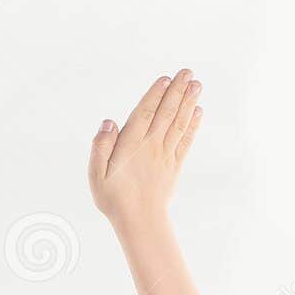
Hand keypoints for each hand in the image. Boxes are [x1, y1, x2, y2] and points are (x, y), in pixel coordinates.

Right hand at [88, 68, 202, 227]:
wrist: (140, 222)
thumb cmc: (114, 199)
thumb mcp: (96, 175)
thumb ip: (100, 146)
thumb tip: (109, 121)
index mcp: (132, 145)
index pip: (145, 113)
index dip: (156, 94)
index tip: (167, 78)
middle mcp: (151, 146)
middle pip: (166, 113)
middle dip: (178, 91)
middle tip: (188, 72)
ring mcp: (165, 155)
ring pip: (179, 124)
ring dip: (189, 103)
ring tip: (197, 85)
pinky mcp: (174, 166)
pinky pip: (185, 141)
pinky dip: (193, 125)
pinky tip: (198, 112)